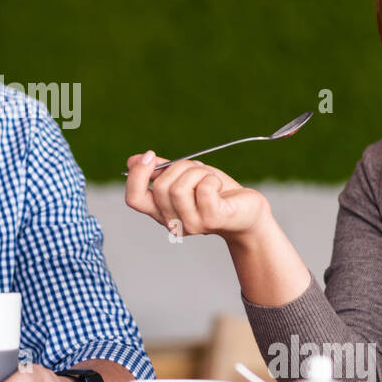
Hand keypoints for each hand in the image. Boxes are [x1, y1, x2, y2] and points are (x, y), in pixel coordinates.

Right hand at [124, 150, 271, 241]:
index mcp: (161, 212)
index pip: (134, 199)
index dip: (137, 175)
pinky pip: (203, 189)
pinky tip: (218, 186)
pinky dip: (211, 179)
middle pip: (161, 187)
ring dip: (196, 172)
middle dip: (180, 167)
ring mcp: (192, 224)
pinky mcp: (212, 219)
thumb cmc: (216, 194)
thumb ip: (160, 171)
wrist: (247, 213)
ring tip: (208, 178)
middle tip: (196, 170)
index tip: (150, 157)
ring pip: (179, 188)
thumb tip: (133, 161)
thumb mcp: (185, 178)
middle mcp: (173, 222)